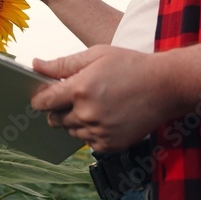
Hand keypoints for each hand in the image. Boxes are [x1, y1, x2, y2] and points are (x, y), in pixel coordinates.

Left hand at [30, 45, 175, 152]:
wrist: (165, 86)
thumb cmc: (130, 65)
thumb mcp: (96, 55)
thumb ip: (62, 63)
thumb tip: (35, 64)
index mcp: (79, 89)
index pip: (43, 102)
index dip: (40, 99)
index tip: (43, 97)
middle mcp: (86, 114)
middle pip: (55, 119)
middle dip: (59, 109)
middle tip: (76, 97)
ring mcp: (99, 131)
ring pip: (71, 131)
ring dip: (76, 120)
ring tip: (97, 104)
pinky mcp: (110, 145)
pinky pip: (88, 142)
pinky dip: (92, 132)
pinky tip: (107, 116)